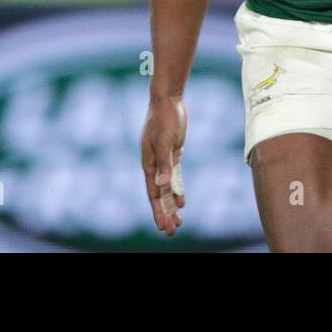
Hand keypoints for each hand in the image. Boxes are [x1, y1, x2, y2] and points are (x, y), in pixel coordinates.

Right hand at [141, 94, 186, 235]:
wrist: (168, 99)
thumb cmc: (164, 119)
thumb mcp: (165, 142)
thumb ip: (164, 164)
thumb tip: (161, 186)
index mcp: (149, 163)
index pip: (154, 193)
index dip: (158, 211)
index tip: (163, 227)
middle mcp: (154, 164)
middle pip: (159, 194)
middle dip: (165, 213)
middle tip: (171, 231)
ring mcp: (163, 159)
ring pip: (167, 188)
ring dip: (172, 204)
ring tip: (178, 222)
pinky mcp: (172, 153)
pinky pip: (174, 176)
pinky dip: (177, 189)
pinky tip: (182, 200)